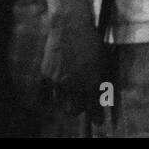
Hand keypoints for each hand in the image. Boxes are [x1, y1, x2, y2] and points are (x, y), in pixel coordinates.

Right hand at [41, 0, 108, 119]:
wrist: (71, 26)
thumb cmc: (91, 41)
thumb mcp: (102, 61)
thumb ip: (100, 79)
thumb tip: (100, 94)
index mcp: (93, 81)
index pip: (94, 107)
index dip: (96, 117)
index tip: (98, 122)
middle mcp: (76, 84)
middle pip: (74, 110)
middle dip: (78, 108)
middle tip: (80, 102)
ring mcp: (60, 81)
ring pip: (61, 101)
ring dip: (65, 97)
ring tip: (69, 86)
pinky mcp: (46, 75)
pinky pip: (46, 93)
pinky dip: (50, 93)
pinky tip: (54, 91)